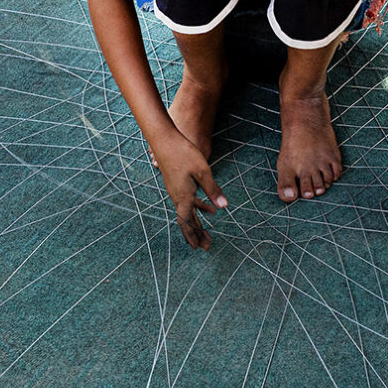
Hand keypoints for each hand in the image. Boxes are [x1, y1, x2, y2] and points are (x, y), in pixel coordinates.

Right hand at [151, 132, 227, 249]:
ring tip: (208, 233)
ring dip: (198, 223)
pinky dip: (198, 208)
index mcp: (183, 196)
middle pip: (187, 220)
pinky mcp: (177, 183)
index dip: (193, 235)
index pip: (187, 221)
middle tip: (205, 247)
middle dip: (197, 234)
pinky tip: (209, 209)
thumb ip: (212, 189)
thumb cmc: (183, 153)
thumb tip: (224, 207)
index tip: (199, 247)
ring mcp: (176, 190)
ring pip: (188, 211)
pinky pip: (188, 201)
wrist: (164, 139)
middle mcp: (177, 196)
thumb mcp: (202, 171)